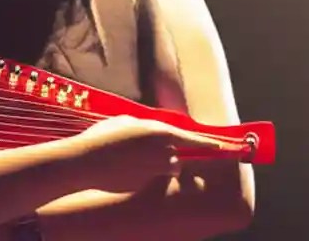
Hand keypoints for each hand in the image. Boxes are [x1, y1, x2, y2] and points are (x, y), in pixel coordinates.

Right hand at [67, 115, 230, 193]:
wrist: (86, 163)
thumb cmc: (103, 137)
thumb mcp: (125, 121)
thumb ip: (145, 124)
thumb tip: (152, 128)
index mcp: (161, 133)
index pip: (193, 139)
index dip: (208, 143)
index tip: (222, 146)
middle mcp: (163, 153)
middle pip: (178, 158)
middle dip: (168, 157)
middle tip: (145, 153)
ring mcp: (155, 172)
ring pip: (166, 171)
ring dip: (158, 168)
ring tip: (133, 162)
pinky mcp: (146, 186)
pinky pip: (151, 181)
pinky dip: (143, 177)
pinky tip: (124, 172)